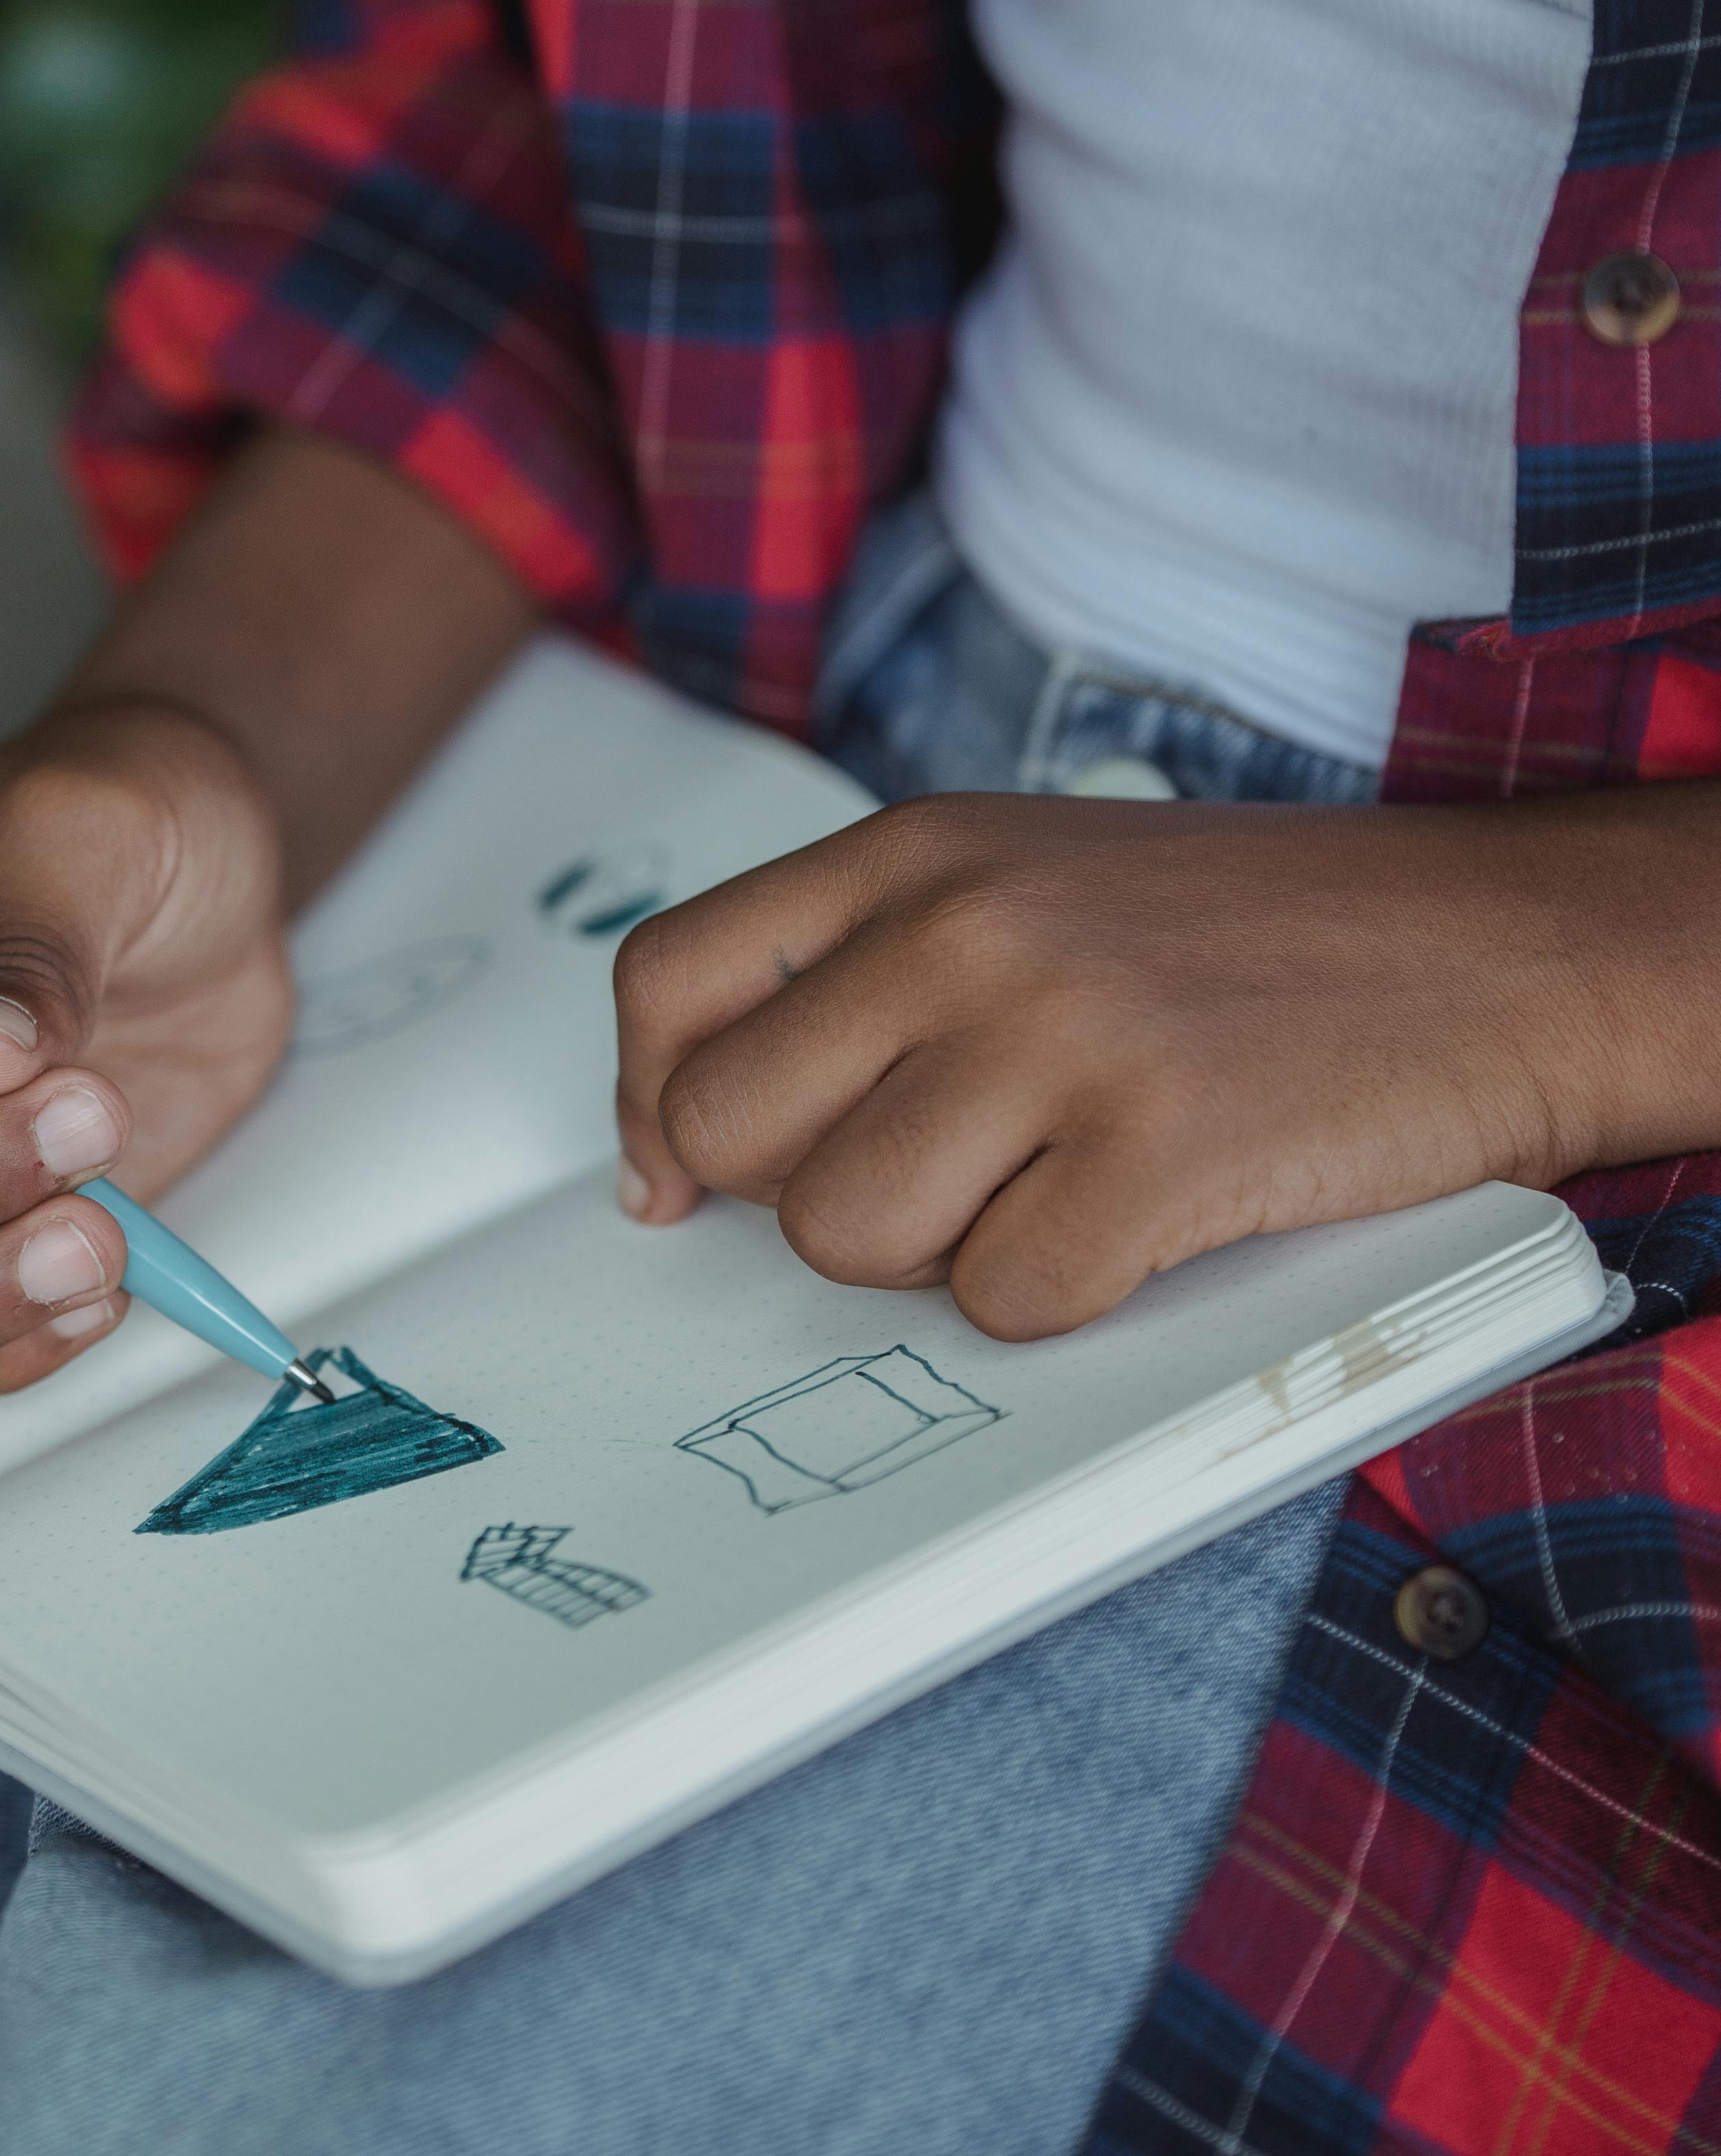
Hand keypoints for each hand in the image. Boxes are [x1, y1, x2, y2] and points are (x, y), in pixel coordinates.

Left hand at [610, 790, 1686, 1341]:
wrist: (1503, 946)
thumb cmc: (1266, 935)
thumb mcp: (1039, 881)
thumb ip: (875, 971)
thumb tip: (690, 1139)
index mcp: (919, 852)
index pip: (670, 983)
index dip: (652, 1104)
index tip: (677, 1180)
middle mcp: (963, 927)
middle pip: (733, 1133)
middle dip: (812, 1197)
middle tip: (938, 1185)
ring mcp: (1057, 1034)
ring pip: (848, 1235)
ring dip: (937, 1256)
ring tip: (1052, 1192)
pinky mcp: (1156, 1151)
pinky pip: (1005, 1303)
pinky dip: (1066, 1299)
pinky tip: (1144, 1225)